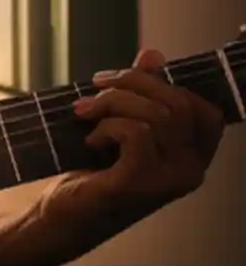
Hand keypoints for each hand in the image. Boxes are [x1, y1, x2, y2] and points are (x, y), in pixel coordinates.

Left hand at [39, 48, 224, 233]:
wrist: (62, 211)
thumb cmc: (91, 168)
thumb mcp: (119, 122)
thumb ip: (141, 91)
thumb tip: (153, 54)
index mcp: (192, 156)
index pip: (204, 109)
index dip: (163, 83)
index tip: (121, 78)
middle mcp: (191, 170)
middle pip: (177, 103)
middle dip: (130, 84)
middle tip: (94, 88)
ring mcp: (169, 180)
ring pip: (156, 115)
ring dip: (111, 104)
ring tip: (85, 115)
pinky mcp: (141, 183)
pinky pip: (136, 133)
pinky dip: (107, 127)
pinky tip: (91, 142)